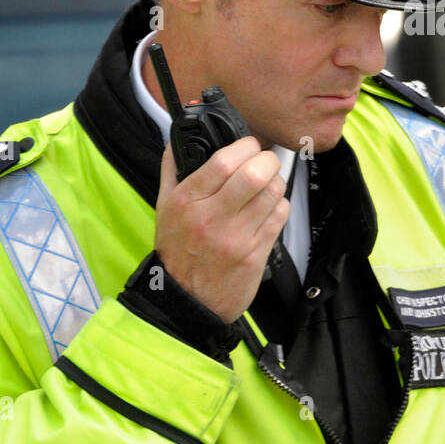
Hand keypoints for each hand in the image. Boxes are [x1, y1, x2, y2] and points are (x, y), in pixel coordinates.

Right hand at [153, 138, 289, 323]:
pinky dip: (280, 205)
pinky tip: (269, 208)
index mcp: (187, 202)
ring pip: (273, 193)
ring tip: (268, 184)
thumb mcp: (164, 208)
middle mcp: (212, 218)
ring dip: (276, 182)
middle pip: (255, 174)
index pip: (223, 161)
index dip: (244, 146)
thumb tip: (178, 140)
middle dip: (267, 160)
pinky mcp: (256, 254)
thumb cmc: (177, 253)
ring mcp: (236, 238)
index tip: (248, 145)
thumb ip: (172, 170)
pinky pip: (280, 216)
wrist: (186, 303)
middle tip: (264, 162)